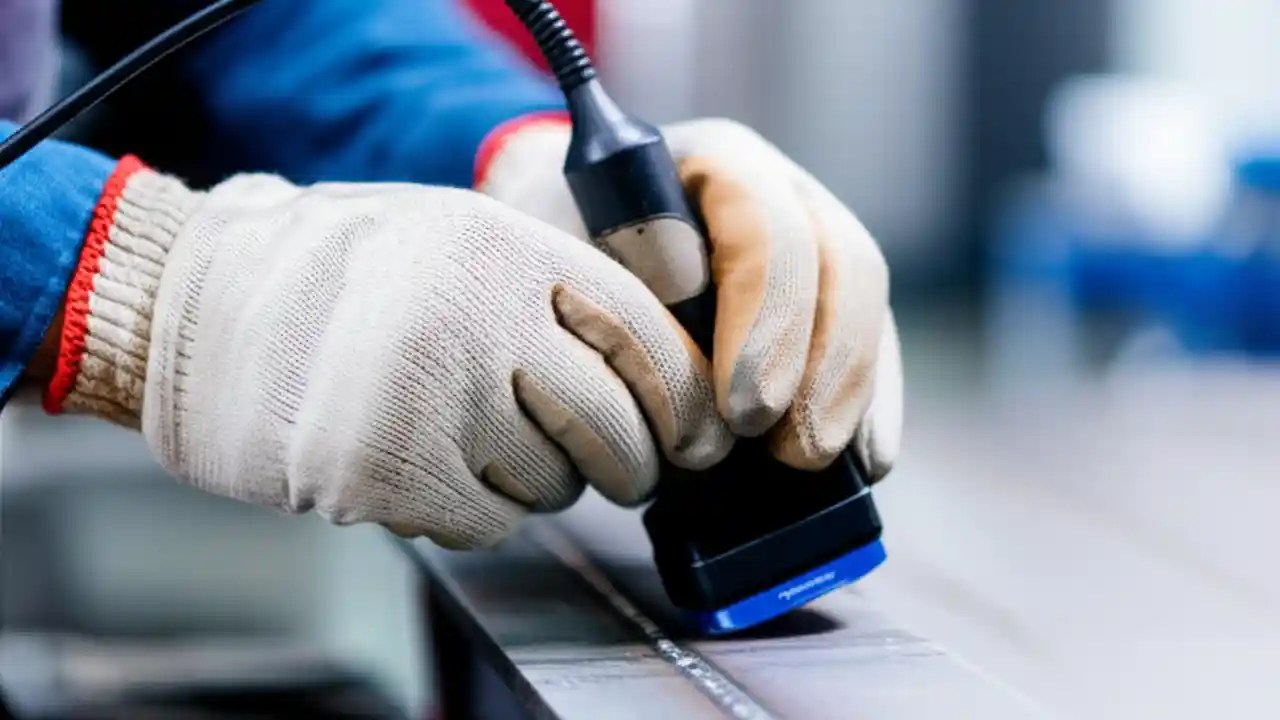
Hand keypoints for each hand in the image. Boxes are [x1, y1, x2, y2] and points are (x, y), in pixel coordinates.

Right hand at [44, 159, 731, 547]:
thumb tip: (665, 388)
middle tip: (616, 467)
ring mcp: (428, 397)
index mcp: (503, 248)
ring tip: (470, 434)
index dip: (687, 402)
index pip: (645, 339)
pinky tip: (430, 465)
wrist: (192, 306)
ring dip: (535, 478)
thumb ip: (553, 298)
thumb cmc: (336, 276)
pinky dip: (475, 508)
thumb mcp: (457, 240)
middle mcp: (475, 317)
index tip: (700, 439)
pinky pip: (489, 523)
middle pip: (614, 429)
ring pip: (553, 484)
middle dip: (627, 462)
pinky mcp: (382, 472)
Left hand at [477, 117, 901, 478]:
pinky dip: (868, 402)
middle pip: (838, 260)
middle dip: (819, 365)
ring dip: (847, 390)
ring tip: (813, 460)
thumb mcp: (568, 252)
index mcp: (715, 160)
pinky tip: (866, 459)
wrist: (572, 234)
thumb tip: (692, 342)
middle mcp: (782, 189)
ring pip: (865, 301)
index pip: (763, 224)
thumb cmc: (563, 243)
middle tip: (787, 450)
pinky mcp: (833, 294)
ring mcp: (818, 237)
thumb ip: (623, 283)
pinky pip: (874, 341)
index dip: (765, 318)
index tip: (740, 407)